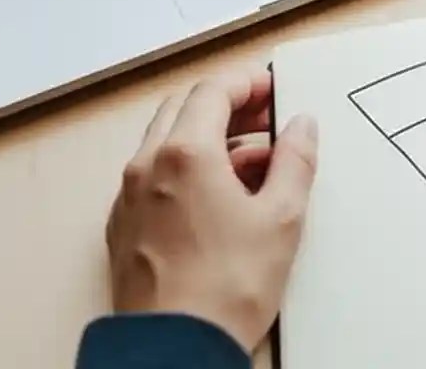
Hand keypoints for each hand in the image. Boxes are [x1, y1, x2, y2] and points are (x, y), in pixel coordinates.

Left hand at [105, 68, 318, 351]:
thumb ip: (295, 160)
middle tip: (264, 116)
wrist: (176, 346)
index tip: (270, 87)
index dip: (246, 82)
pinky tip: (221, 196)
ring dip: (209, 138)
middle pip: (183, 109)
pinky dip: (187, 169)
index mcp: (186, 153)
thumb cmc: (226, 288)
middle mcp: (148, 166)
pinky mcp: (124, 227)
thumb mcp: (282, 217)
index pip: (213, 91)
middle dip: (226, 105)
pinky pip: (154, 177)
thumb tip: (301, 127)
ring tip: (255, 163)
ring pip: (166, 143)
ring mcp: (129, 197)